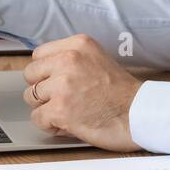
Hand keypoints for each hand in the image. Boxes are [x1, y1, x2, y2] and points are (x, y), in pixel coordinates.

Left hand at [22, 35, 143, 151]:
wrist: (139, 114)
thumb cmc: (122, 93)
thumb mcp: (97, 60)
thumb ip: (71, 60)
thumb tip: (42, 71)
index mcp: (78, 44)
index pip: (39, 55)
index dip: (46, 72)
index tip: (56, 82)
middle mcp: (68, 59)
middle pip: (31, 75)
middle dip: (43, 90)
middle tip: (62, 99)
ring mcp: (63, 84)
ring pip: (30, 97)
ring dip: (46, 108)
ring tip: (68, 111)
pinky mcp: (60, 109)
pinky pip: (38, 118)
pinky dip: (50, 125)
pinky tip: (69, 124)